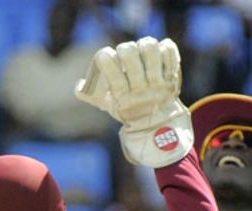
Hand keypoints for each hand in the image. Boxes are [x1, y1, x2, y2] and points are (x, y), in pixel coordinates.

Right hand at [75, 36, 191, 167]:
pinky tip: (160, 54)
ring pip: (150, 48)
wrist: (157, 124)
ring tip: (143, 50)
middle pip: (129, 53)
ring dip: (145, 45)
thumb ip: (91, 94)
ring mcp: (157, 82)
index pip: (108, 65)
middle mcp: (139, 88)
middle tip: (127, 54)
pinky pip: (168, 50)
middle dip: (125, 49)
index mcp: (120, 95)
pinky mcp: (171, 75)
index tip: (106, 58)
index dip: (104, 56)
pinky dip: (165, 47)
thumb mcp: (108, 105)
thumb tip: (79, 86)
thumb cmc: (128, 109)